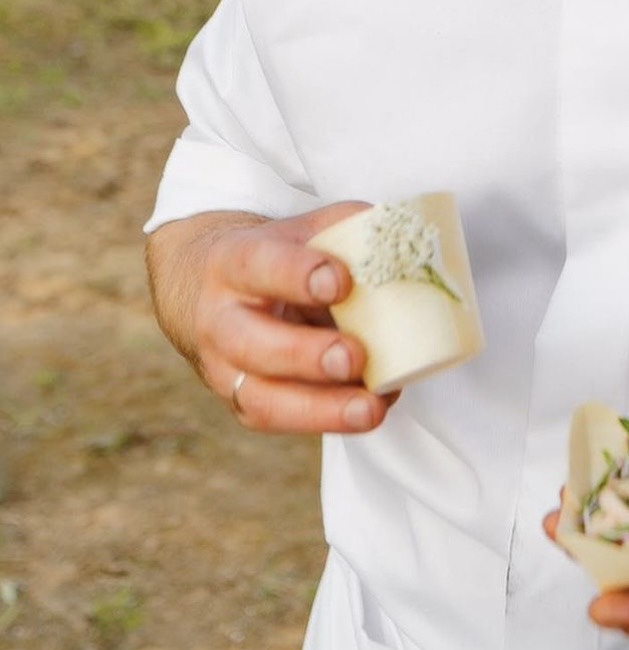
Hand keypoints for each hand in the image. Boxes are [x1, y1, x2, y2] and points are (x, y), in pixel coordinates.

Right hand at [146, 201, 397, 435]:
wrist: (206, 289)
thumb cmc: (273, 257)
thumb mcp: (300, 231)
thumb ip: (347, 230)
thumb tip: (401, 243)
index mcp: (234, 262)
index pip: (259, 266)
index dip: (297, 275)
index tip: (341, 281)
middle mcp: (221, 320)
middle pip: (251, 343)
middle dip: (306, 354)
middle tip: (354, 356)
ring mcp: (225, 369)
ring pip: (261, 398)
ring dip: (320, 408)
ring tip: (370, 408)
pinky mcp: (243, 403)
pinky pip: (281, 420)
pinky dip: (327, 419)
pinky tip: (369, 408)